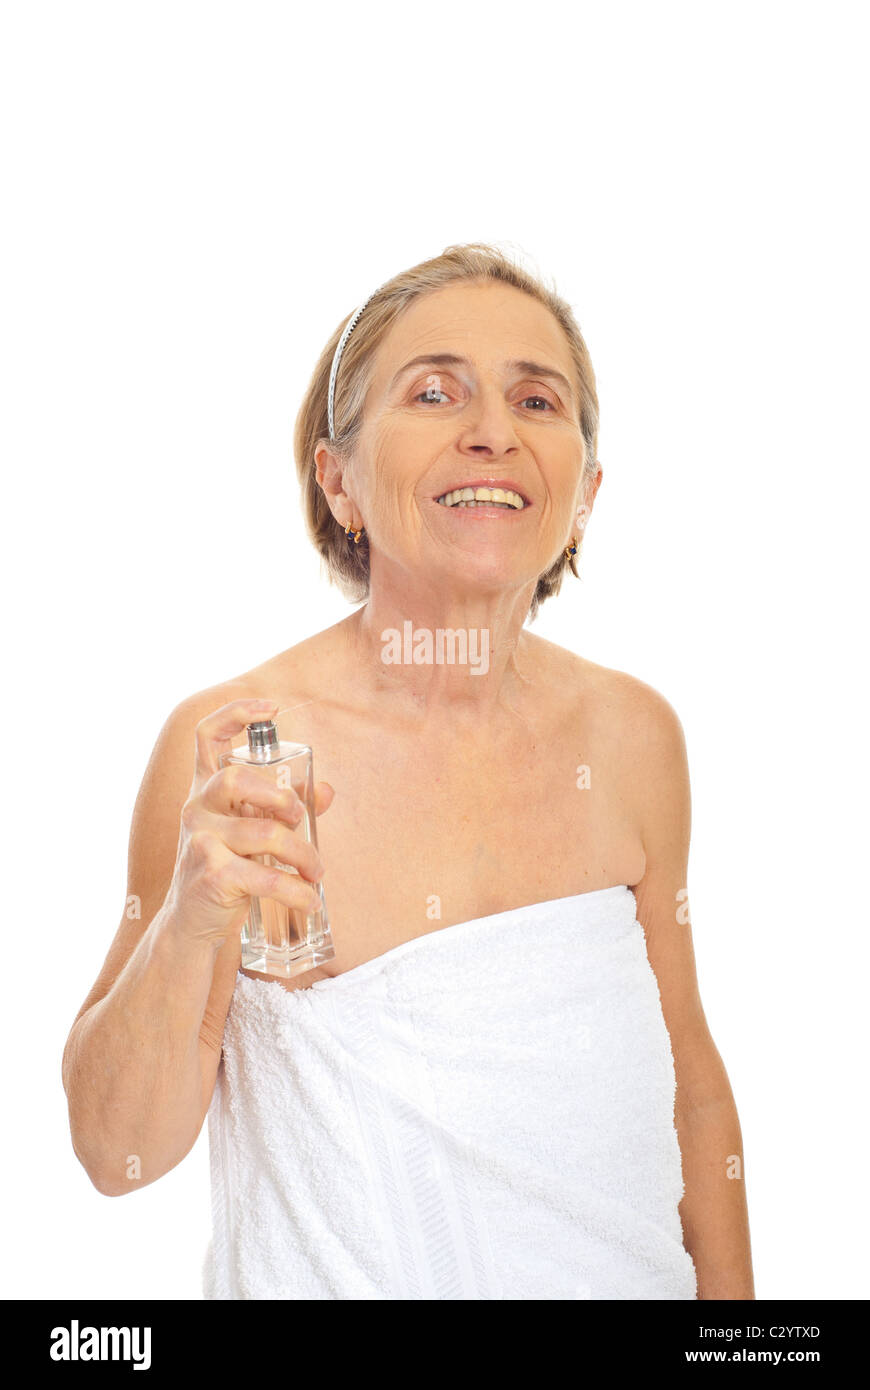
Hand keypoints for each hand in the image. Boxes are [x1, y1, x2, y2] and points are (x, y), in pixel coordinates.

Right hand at [163, 698, 334, 949]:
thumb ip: (284, 810)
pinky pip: (265, 877)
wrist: (192, 925)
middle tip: (298, 819)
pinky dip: (295, 890)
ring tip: (316, 873)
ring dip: (302, 855)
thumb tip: (325, 791)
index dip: (236, 714)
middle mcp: (196, 809)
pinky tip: (308, 899)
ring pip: (263, 834)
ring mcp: (200, 842)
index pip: (206, 736)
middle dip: (278, 796)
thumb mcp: (252, 834)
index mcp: (205, 790)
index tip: (271, 708)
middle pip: (234, 780)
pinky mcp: (211, 876)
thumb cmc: (226, 871)